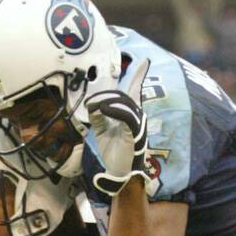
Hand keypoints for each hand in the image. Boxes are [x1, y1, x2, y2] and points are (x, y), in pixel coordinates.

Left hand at [85, 59, 152, 197]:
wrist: (118, 173)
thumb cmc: (113, 153)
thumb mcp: (102, 130)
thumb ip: (99, 116)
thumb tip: (92, 104)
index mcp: (131, 115)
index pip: (135, 92)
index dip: (139, 76)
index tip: (145, 62)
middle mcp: (137, 116)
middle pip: (122, 95)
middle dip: (105, 95)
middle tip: (90, 103)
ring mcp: (138, 124)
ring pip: (123, 103)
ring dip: (106, 101)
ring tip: (93, 106)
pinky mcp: (135, 132)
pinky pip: (126, 115)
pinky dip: (114, 109)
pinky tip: (103, 109)